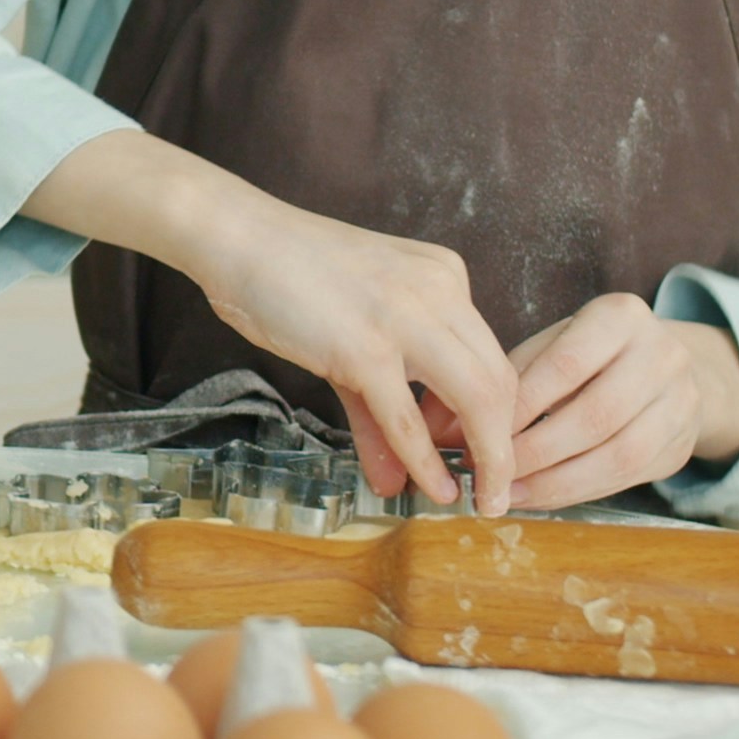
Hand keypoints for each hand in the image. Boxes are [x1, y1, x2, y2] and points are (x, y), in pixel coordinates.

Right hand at [181, 193, 518, 514]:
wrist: (237, 237)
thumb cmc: (288, 277)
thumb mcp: (352, 335)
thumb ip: (378, 409)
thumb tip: (394, 480)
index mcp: (444, 277)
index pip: (493, 357)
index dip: (494, 417)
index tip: (475, 454)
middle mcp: (440, 291)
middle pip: (501, 381)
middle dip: (502, 445)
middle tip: (491, 489)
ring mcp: (404, 318)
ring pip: (477, 400)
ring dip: (485, 460)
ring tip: (477, 501)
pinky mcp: (365, 348)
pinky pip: (407, 420)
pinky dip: (425, 463)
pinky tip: (431, 489)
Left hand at [503, 295, 738, 509]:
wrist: (665, 366)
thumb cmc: (590, 353)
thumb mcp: (555, 344)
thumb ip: (513, 377)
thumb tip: (454, 426)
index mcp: (621, 317)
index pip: (566, 366)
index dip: (523, 406)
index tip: (484, 432)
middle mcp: (663, 356)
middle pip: (596, 415)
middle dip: (537, 451)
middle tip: (494, 472)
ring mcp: (682, 402)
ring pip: (619, 455)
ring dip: (558, 481)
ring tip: (514, 492)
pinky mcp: (682, 445)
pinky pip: (630, 478)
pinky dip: (580, 491)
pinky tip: (544, 495)